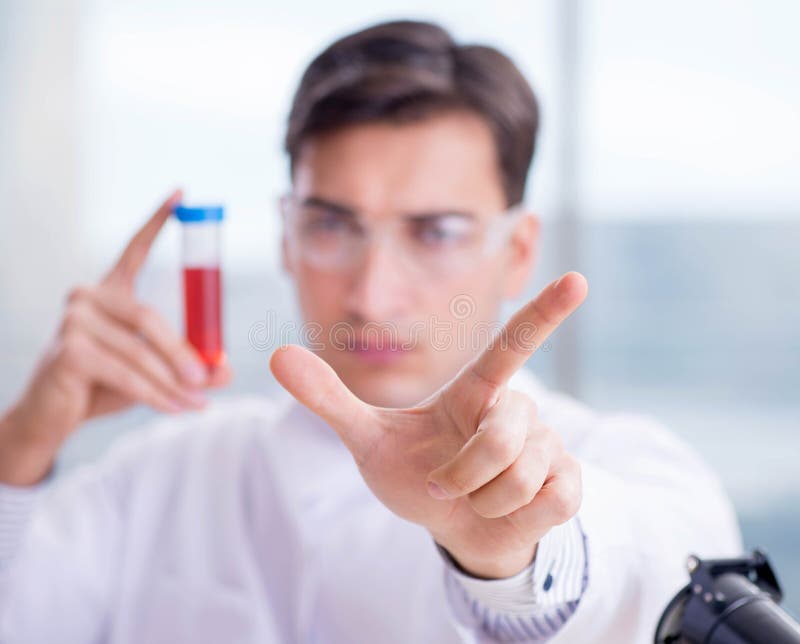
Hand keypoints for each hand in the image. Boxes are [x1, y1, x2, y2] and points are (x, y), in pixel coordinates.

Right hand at [0, 190, 231, 485]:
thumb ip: (188, 369)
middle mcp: (88, 297)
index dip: (157, 220)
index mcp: (109, 291)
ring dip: (174, 382)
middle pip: (149, 318)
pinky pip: (126, 374)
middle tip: (210, 379)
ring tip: (198, 404)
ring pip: (141, 352)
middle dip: (183, 354)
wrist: (51, 417)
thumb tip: (227, 370)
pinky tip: (175, 409)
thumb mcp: (151, 374)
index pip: (134, 248)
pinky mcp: (69, 351)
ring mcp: (74, 321)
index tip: (182, 192)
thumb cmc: (102, 387)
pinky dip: (155, 395)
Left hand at [270, 272, 587, 578]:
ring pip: (522, 476)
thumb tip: (276, 355)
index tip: (578, 280)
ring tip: (474, 498)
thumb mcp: (367, 439)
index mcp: (474, 391)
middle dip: (460, 477)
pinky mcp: (569, 484)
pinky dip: (516, 517)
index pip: (512, 345)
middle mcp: (517, 411)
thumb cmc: (415, 474)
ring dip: (482, 501)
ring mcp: (549, 446)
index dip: (544, 312)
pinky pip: (552, 500)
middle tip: (445, 486)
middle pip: (500, 438)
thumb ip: (328, 398)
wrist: (452, 529)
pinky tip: (509, 511)